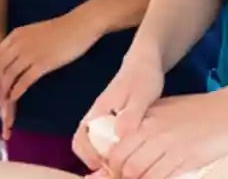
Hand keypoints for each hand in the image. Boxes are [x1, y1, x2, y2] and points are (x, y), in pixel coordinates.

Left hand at [0, 11, 102, 136]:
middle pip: (0, 67)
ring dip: (4, 91)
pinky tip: (14, 99)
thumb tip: (17, 57)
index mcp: (16, 34)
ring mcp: (30, 54)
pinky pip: (24, 81)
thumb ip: (23, 42)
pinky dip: (17, 91)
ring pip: (9, 75)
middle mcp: (19, 44)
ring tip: (4, 102)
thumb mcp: (35, 31)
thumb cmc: (62, 28)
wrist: (79, 25)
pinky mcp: (42, 64)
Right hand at [74, 51, 164, 170]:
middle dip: (98, 161)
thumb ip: (130, 115)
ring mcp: (106, 119)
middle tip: (117, 170)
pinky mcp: (116, 120)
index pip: (80, 138)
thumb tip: (119, 137)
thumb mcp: (140, 96)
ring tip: (126, 164)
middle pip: (87, 145)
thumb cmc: (142, 77)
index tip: (104, 167)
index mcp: (98, 112)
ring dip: (108, 156)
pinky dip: (117, 150)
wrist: (147, 61)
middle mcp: (97, 117)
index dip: (87, 156)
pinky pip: (110, 140)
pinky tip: (133, 154)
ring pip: (99, 144)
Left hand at [105, 93, 227, 178]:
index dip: (113, 165)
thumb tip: (124, 141)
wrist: (225, 112)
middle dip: (123, 177)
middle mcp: (152, 133)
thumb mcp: (162, 110)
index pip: (117, 149)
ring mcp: (169, 146)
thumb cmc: (194, 110)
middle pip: (125, 164)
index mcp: (144, 120)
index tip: (116, 172)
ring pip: (141, 173)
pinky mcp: (185, 159)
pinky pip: (162, 177)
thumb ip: (143, 123)